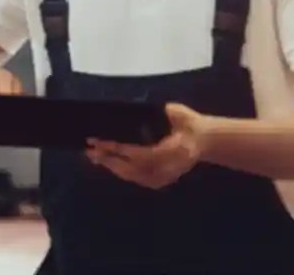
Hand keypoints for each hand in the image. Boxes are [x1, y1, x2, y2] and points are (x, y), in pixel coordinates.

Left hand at [85, 103, 204, 188]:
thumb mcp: (174, 112)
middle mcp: (166, 167)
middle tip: (90, 149)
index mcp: (170, 151)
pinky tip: (109, 164)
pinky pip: (136, 179)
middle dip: (108, 159)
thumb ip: (160, 114)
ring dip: (111, 166)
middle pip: (131, 167)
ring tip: (94, 157)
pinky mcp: (159, 182)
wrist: (204, 140)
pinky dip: (122, 172)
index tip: (100, 142)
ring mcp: (163, 177)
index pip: (138, 152)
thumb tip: (142, 113)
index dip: (118, 148)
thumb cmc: (186, 123)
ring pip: (131, 175)